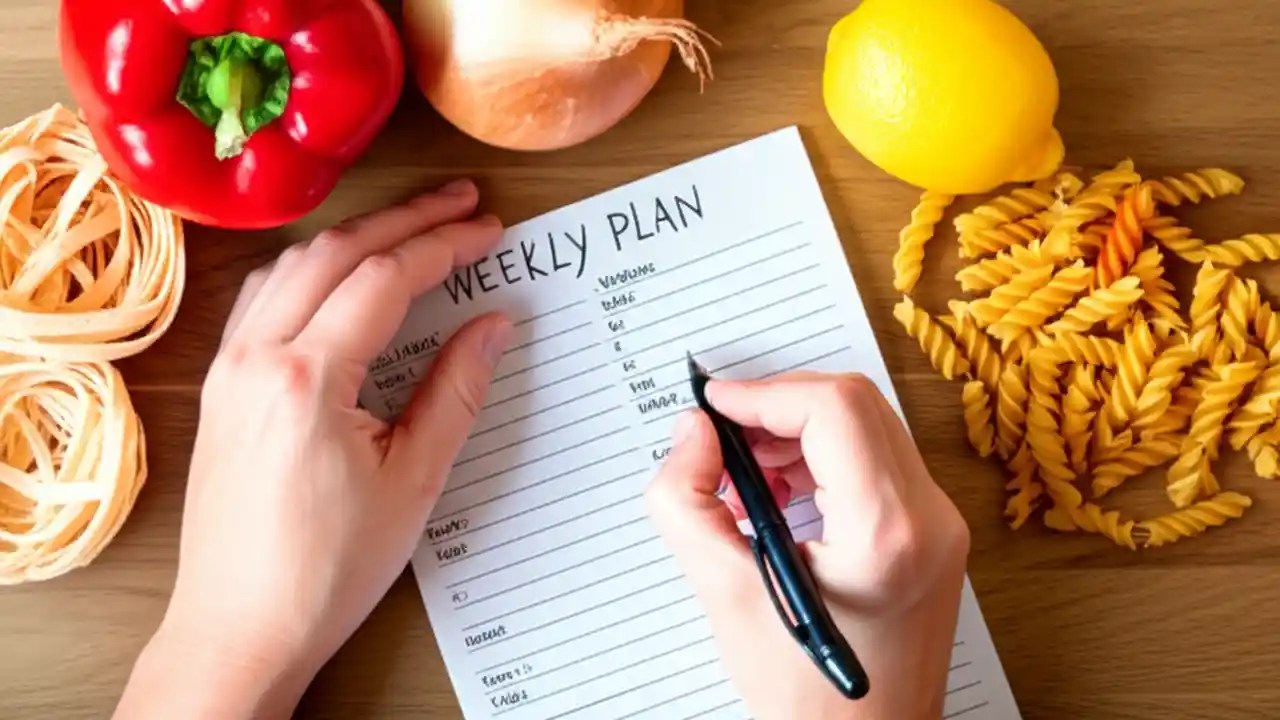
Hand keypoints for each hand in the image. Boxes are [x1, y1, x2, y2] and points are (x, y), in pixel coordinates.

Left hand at [116, 180, 512, 718]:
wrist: (239, 628)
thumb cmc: (323, 571)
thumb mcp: (412, 480)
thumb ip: (456, 390)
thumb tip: (494, 325)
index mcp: (306, 379)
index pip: (385, 278)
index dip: (445, 245)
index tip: (489, 231)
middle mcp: (256, 359)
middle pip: (336, 252)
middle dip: (405, 219)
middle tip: (462, 203)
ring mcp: (229, 370)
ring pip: (292, 265)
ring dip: (354, 236)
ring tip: (410, 227)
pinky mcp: (221, 388)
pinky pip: (262, 298)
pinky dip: (309, 268)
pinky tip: (338, 275)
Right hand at [646, 372, 969, 719]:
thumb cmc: (809, 699)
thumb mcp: (726, 596)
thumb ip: (688, 503)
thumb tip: (692, 434)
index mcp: (887, 534)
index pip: (834, 410)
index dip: (764, 394)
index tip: (715, 406)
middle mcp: (930, 519)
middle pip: (854, 404)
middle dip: (777, 407)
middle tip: (722, 437)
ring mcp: (940, 524)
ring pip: (867, 425)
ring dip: (797, 429)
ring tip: (745, 472)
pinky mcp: (932, 531)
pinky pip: (876, 458)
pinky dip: (822, 455)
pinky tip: (780, 490)